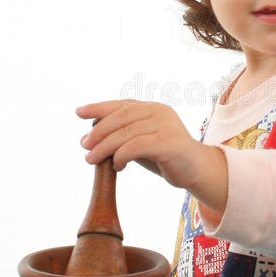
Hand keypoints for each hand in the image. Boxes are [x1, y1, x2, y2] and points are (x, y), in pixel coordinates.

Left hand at [76, 100, 227, 215]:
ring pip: (126, 133)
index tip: (79, 112)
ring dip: (104, 147)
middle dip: (98, 132)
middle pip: (121, 118)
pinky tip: (117, 166)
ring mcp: (166, 125)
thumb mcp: (142, 143)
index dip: (99, 107)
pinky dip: (121, 156)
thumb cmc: (167, 158)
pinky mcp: (169, 142)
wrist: (197, 171)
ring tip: (91, 159)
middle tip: (84, 145)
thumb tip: (90, 136)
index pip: (122, 105)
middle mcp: (160, 112)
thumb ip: (123, 136)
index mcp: (153, 108)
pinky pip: (137, 146)